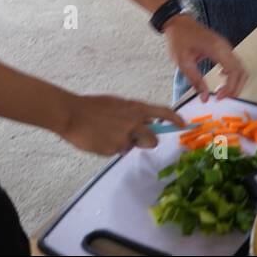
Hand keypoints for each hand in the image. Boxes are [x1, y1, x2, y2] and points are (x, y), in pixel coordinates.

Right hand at [59, 93, 183, 155]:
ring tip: (108, 135)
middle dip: (146, 142)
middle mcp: (134, 122)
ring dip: (126, 144)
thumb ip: (131, 114)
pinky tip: (99, 140)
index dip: (175, 119)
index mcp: (135, 108)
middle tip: (133, 138)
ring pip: (133, 147)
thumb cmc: (92, 107)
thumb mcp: (117, 105)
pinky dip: (111, 148)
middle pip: (153, 140)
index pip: (162, 113)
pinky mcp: (115, 149)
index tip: (184, 124)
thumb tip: (139, 124)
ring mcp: (125, 137)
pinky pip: (118, 151)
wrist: (72, 114)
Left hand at [163, 14, 247, 102]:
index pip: (234, 72)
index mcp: (217, 49)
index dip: (230, 87)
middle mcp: (225, 47)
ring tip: (222, 92)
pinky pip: (235, 63)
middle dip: (235, 88)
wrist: (178, 23)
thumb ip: (196, 81)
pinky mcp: (223, 48)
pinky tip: (221, 79)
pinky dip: (233, 75)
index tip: (218, 97)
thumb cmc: (179, 39)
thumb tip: (205, 98)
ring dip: (235, 82)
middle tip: (222, 98)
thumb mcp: (183, 62)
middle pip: (241, 71)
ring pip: (240, 68)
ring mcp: (226, 47)